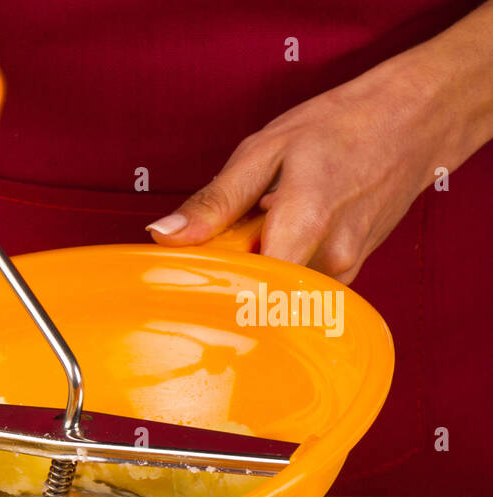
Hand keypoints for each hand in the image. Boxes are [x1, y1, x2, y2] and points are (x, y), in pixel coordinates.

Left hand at [146, 4, 492, 282]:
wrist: (414, 119)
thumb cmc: (340, 127)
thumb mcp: (264, 150)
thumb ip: (214, 201)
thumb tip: (163, 236)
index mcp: (305, 225)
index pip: (244, 292)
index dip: (210, 290)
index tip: (189, 277)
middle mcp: (330, 259)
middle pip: (257, 295)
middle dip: (230, 276)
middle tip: (223, 242)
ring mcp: (345, 271)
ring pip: (279, 292)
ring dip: (258, 269)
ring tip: (261, 229)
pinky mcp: (350, 275)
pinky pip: (300, 287)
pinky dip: (282, 267)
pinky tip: (283, 237)